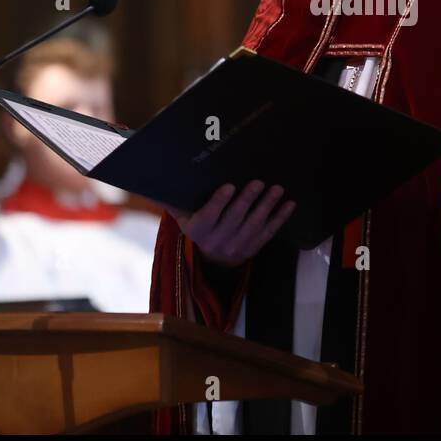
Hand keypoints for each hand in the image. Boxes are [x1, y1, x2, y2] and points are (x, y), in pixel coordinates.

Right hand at [161, 180, 295, 266]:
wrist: (213, 259)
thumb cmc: (198, 226)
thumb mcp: (182, 216)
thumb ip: (172, 201)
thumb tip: (151, 181)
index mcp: (198, 231)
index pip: (208, 216)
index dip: (219, 202)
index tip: (230, 185)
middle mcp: (217, 241)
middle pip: (235, 218)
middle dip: (247, 200)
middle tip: (258, 182)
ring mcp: (238, 246)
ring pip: (254, 225)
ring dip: (267, 206)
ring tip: (276, 189)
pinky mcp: (254, 248)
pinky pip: (269, 232)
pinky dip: (280, 218)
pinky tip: (289, 204)